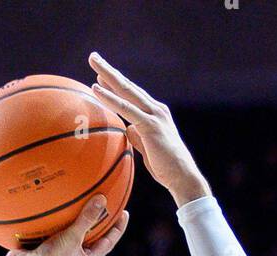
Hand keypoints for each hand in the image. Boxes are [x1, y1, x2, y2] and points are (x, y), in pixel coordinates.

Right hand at [3, 196, 128, 255]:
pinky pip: (56, 229)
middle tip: (106, 202)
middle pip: (92, 236)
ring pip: (73, 232)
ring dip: (77, 217)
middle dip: (99, 220)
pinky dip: (58, 217)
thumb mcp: (72, 238)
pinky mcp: (46, 246)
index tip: (124, 212)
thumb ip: (87, 219)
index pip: (108, 242)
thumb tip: (102, 200)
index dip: (117, 228)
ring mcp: (60, 252)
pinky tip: (57, 204)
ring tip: (83, 199)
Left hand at [88, 52, 209, 206]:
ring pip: (126, 91)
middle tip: (94, 57)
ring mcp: (154, 115)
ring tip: (93, 62)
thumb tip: (128, 129)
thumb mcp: (148, 149)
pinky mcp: (150, 126)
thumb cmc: (166, 168)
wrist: (182, 177)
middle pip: (128, 86)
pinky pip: (126, 109)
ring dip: (108, 76)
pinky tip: (96, 89)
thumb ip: (138, 137)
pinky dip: (110, 98)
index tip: (100, 76)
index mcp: (155, 114)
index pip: (131, 95)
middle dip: (110, 71)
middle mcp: (155, 109)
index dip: (115, 85)